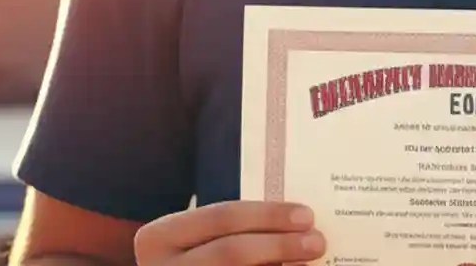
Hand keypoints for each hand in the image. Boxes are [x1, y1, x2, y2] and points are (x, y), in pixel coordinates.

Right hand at [135, 201, 325, 265]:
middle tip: (317, 240)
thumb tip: (292, 223)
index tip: (306, 214)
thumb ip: (230, 232)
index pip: (221, 217)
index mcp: (158, 238)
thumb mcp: (197, 242)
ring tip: (309, 262)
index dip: (267, 215)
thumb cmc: (192, 260)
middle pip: (231, 252)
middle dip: (278, 244)